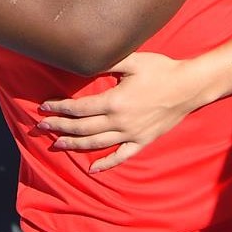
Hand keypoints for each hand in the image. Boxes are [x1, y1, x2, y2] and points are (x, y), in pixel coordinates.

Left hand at [37, 52, 204, 171]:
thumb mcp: (132, 61)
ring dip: (74, 144)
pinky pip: (121, 157)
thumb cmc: (161, 70)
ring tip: (57, 144)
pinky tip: (92, 170)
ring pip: (96, 144)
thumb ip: (106, 63)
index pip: (78, 108)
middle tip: (42, 126)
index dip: (59, 108)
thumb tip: (83, 62)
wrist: (189, 87)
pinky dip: (106, 164)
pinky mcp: (142, 142)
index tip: (43, 107)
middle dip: (59, 127)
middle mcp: (120, 122)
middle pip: (82, 128)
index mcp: (114, 101)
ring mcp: (131, 134)